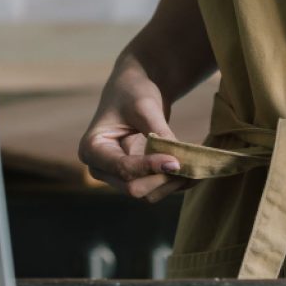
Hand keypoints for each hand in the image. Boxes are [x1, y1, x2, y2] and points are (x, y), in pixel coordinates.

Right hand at [78, 58, 190, 202]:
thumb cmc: (133, 92)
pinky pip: (156, 190)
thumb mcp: (145, 107)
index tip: (176, 161)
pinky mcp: (135, 178)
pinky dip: (175, 183)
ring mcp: (118, 177)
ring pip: (147, 194)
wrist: (134, 90)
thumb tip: (179, 163)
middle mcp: (101, 169)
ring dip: (171, 184)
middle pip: (133, 189)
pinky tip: (192, 170)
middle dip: (161, 179)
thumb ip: (160, 134)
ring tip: (192, 166)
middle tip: (187, 164)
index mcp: (92, 149)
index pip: (123, 168)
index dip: (150, 167)